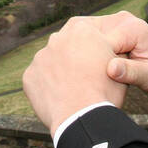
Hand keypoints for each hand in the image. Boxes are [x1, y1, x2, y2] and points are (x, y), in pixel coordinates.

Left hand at [22, 16, 127, 136]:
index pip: (87, 31)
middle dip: (74, 56)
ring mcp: (40, 57)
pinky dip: (47, 87)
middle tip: (85, 76)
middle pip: (67, 45)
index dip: (93, 47)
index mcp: (81, 29)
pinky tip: (59, 98)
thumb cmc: (105, 90)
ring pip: (51, 62)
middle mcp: (57, 38)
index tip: (98, 60)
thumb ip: (110, 48)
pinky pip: (39, 79)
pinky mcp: (29, 76)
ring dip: (59, 71)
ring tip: (73, 90)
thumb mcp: (118, 63)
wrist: (82, 117)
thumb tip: (109, 45)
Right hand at [94, 10, 147, 93]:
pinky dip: (90, 48)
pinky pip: (92, 35)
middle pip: (90, 35)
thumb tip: (110, 69)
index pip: (99, 43)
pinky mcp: (111, 24)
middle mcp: (121, 19)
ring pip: (88, 34)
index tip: (90, 79)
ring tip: (88, 71)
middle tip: (86, 76)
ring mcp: (115, 19)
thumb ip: (131, 73)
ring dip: (87, 51)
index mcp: (132, 29)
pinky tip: (91, 63)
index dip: (93, 62)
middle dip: (87, 55)